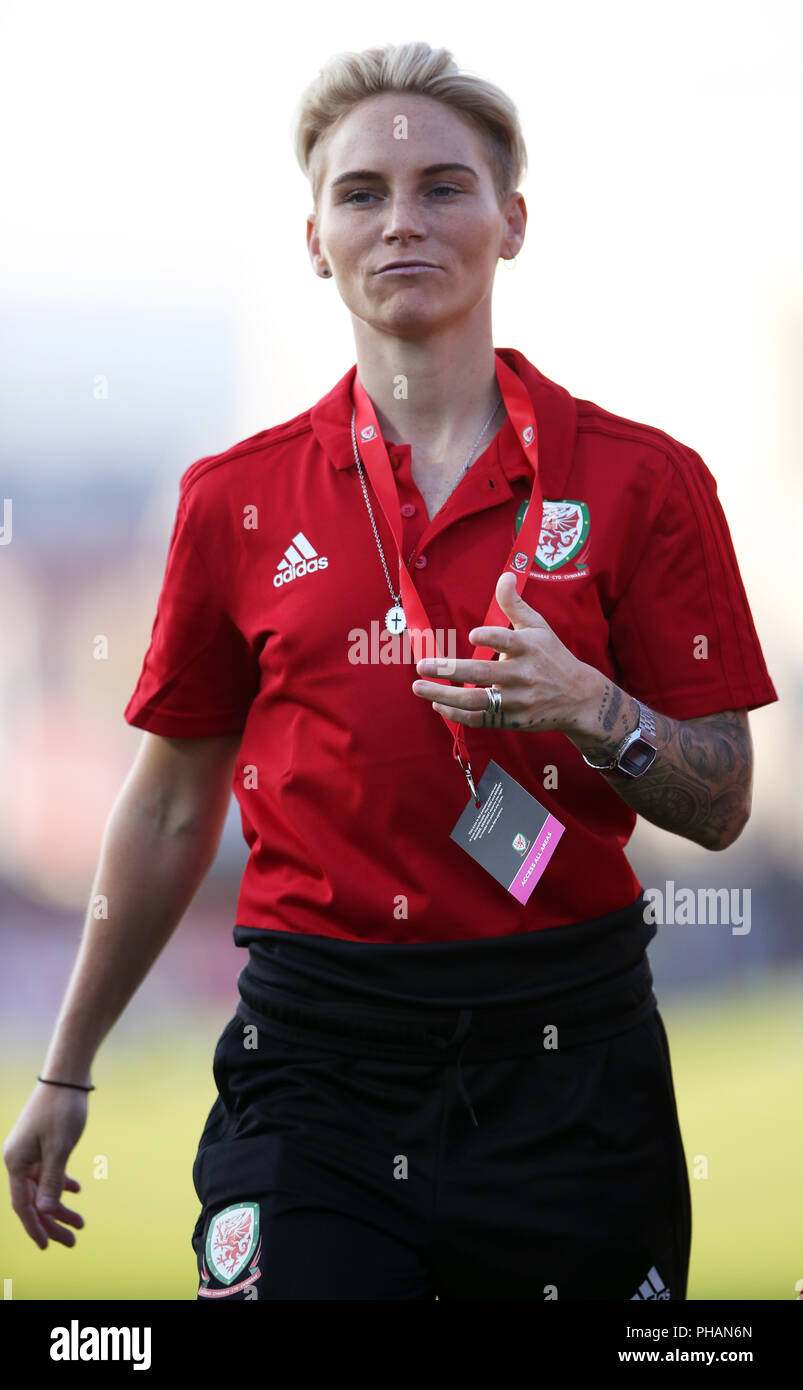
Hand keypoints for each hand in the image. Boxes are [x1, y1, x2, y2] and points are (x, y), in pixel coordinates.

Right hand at [3, 1083, 87, 1248]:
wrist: (67, 1076)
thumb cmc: (63, 1109)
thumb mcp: (60, 1148)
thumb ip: (51, 1181)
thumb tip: (44, 1211)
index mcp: (16, 1162)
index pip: (23, 1205)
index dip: (35, 1227)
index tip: (47, 1247)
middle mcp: (18, 1159)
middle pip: (33, 1200)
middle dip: (52, 1222)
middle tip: (73, 1240)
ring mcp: (30, 1151)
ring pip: (43, 1187)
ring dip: (60, 1205)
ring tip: (81, 1223)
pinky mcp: (42, 1143)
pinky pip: (49, 1171)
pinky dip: (61, 1183)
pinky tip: (77, 1190)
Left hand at [411, 572, 592, 731]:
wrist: (579, 698)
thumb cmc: (552, 656)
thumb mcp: (538, 627)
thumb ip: (515, 605)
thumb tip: (505, 575)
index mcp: (529, 648)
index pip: (508, 641)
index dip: (490, 637)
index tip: (472, 635)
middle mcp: (523, 675)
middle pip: (483, 673)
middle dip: (449, 671)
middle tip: (422, 665)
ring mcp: (517, 700)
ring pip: (477, 700)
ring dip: (444, 696)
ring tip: (418, 686)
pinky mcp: (512, 720)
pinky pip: (480, 719)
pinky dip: (457, 714)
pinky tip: (438, 704)